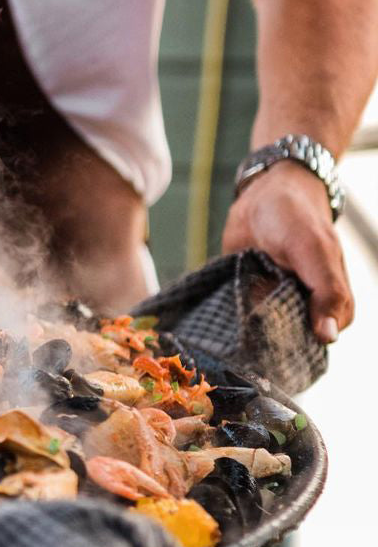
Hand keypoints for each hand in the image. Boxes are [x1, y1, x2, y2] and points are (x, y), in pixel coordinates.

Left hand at [222, 160, 351, 342]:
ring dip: (244, 336)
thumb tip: (329, 336)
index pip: (318, 338)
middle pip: (285, 339)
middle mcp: (299, 302)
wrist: (264, 191)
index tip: (274, 355)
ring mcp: (270, 299)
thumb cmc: (297, 217)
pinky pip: (237, 315)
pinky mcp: (245, 293)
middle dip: (266, 346)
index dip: (299, 347)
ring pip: (260, 331)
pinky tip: (216, 325)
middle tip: (246, 350)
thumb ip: (326, 290)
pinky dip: (226, 320)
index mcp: (326, 297)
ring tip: (230, 338)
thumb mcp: (313, 250)